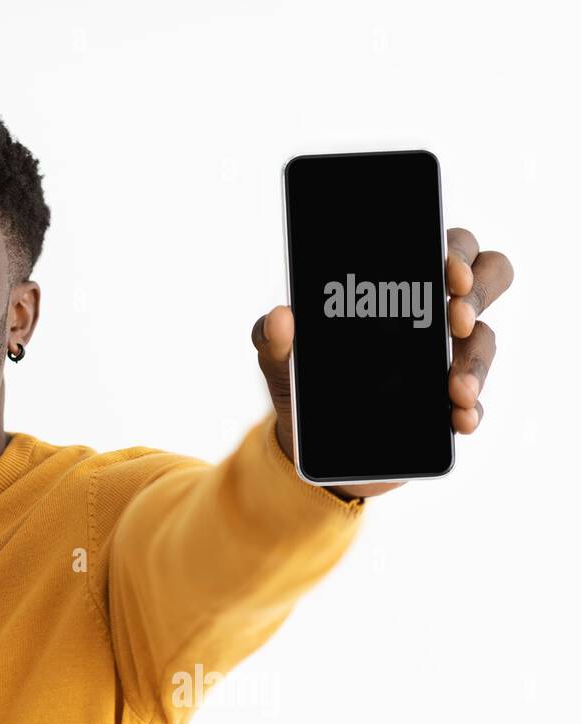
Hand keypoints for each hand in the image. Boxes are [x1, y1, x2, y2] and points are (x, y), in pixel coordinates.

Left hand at [252, 226, 512, 500]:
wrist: (305, 439)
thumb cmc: (300, 378)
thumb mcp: (279, 357)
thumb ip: (272, 336)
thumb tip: (279, 317)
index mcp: (397, 284)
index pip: (445, 247)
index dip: (456, 252)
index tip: (447, 271)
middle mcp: (432, 311)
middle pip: (488, 277)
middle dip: (479, 293)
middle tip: (455, 319)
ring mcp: (447, 355)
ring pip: (485, 341)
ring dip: (475, 363)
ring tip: (454, 388)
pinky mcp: (448, 401)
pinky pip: (474, 400)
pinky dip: (470, 409)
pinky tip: (459, 419)